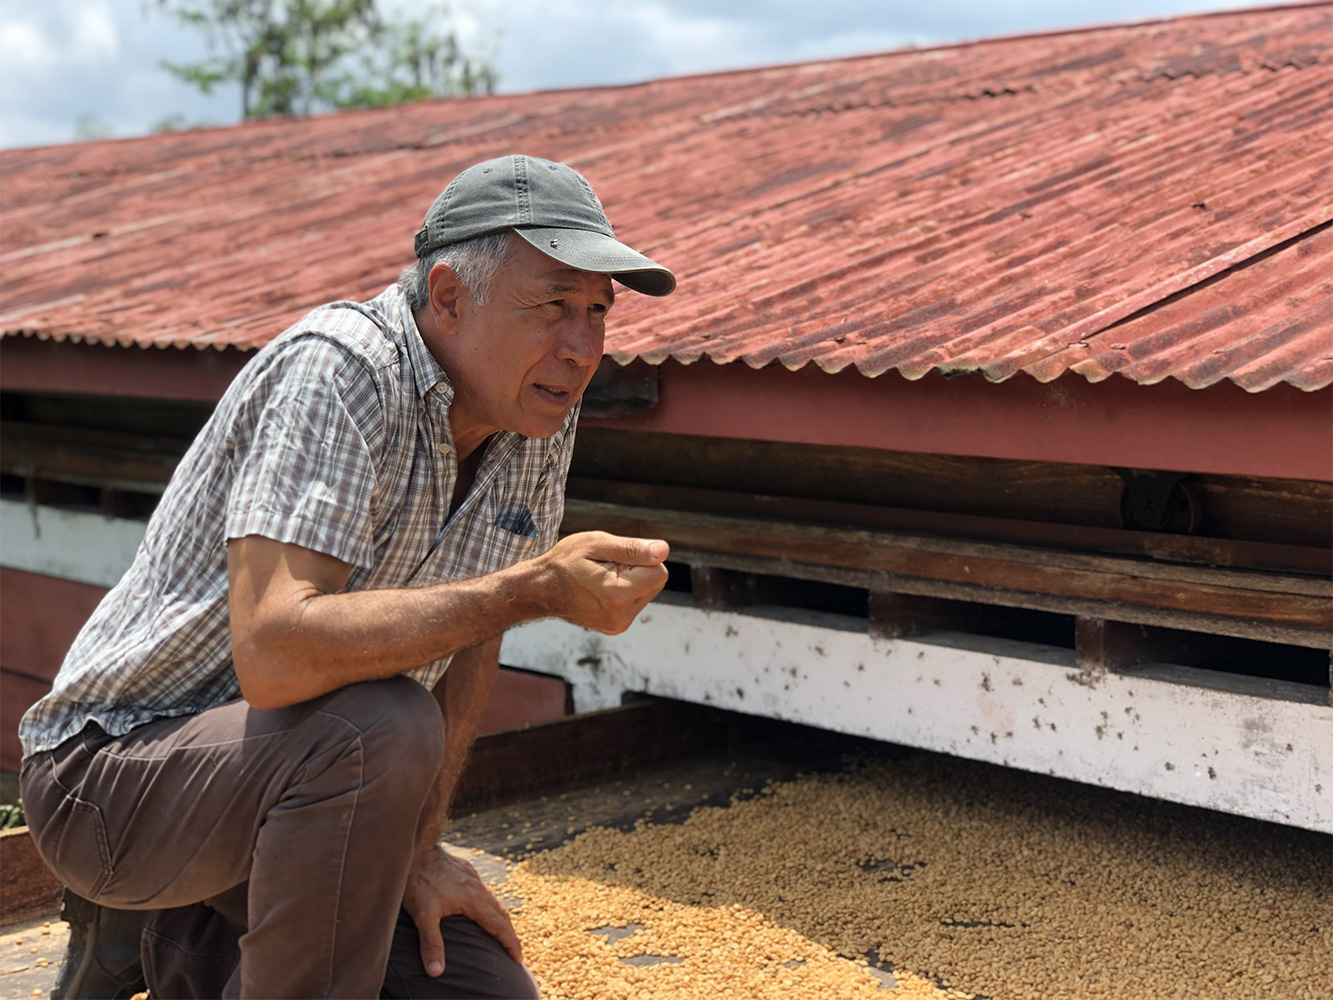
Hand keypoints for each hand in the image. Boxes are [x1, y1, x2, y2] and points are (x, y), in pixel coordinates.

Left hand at [403, 845, 521, 976]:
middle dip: (509, 932)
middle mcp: (478, 888)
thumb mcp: (423, 916)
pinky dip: (487, 903)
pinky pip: (482, 889)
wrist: (416, 848)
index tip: (518, 959)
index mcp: (474, 900)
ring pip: (493, 899)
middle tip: (512, 948)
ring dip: (499, 917)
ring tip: (497, 930)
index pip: (499, 926)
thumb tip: (436, 972)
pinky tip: (477, 906)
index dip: (510, 944)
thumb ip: (431, 943)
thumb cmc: (419, 881)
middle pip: (502, 913)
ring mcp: (472, 877)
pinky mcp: (465, 869)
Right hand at [539, 531, 669, 633]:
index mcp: (617, 594)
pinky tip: (602, 589)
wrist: (541, 589)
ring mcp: (618, 625)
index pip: (659, 571)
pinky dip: (625, 592)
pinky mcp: (616, 627)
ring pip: (647, 592)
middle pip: (656, 582)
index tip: (615, 558)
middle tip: (607, 566)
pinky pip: (635, 602)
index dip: (641, 558)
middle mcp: (621, 615)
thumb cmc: (565, 562)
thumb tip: (663, 550)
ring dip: (632, 580)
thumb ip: (632, 549)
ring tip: (602, 577)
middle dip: (639, 569)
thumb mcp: (596, 544)